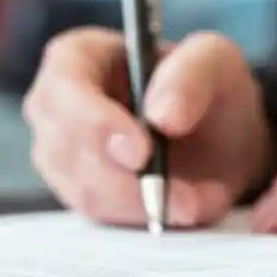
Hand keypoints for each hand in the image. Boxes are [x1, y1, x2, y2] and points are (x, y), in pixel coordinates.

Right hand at [24, 27, 273, 226]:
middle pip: (64, 148)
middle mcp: (55, 107)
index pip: (63, 87)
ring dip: (140, 204)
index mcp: (77, 57)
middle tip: (181, 196)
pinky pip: (99, 216)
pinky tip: (175, 209)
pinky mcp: (79, 193)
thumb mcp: (213, 62)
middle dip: (122, 179)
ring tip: (192, 202)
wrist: (221, 137)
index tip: (140, 153)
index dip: (94, 122)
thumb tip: (162, 117)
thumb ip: (190, 78)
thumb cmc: (207, 86)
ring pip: (82, 190)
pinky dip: (141, 218)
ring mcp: (60, 155)